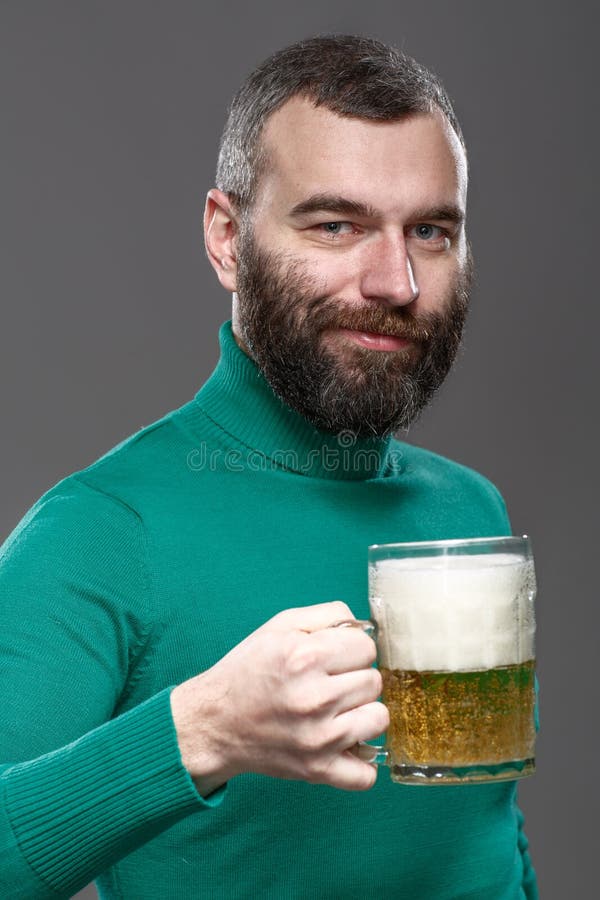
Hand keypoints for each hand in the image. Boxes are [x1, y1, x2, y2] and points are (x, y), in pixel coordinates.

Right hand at [170, 601, 388, 794]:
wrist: (214, 722)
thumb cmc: (248, 671)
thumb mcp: (280, 626)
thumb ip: (327, 615)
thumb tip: (364, 627)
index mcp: (305, 657)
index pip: (366, 647)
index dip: (352, 648)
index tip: (335, 656)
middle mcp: (314, 697)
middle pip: (374, 681)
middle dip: (355, 677)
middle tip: (330, 682)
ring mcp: (319, 738)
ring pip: (378, 719)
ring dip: (362, 713)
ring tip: (337, 710)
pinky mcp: (318, 770)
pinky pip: (366, 774)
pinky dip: (360, 760)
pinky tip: (344, 743)